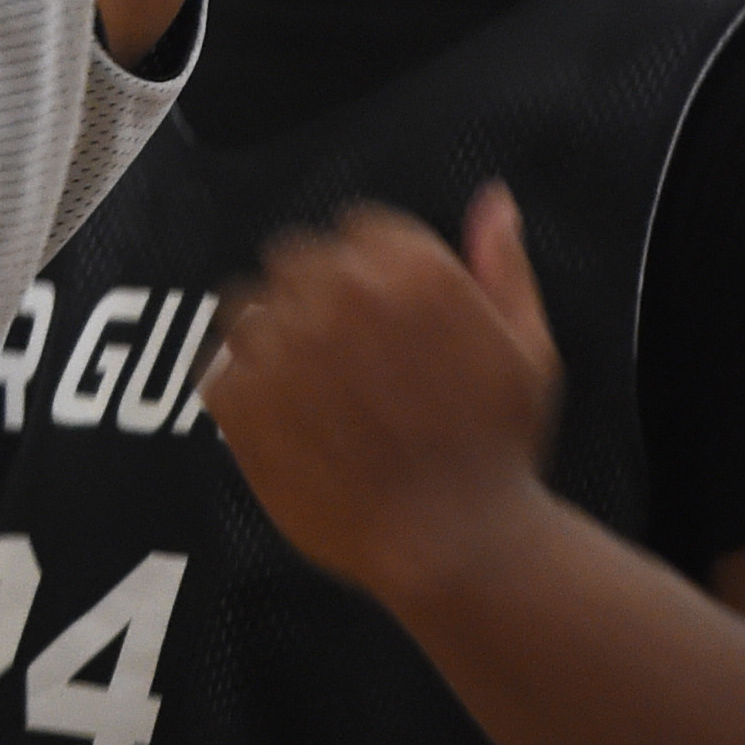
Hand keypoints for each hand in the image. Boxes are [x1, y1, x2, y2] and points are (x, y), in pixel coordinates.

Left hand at [200, 182, 561, 610]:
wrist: (452, 544)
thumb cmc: (497, 452)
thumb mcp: (527, 350)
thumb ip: (502, 266)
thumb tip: (493, 200)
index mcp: (411, 266)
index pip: (354, 228)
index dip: (364, 273)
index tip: (376, 319)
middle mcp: (341, 291)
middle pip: (295, 259)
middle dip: (314, 297)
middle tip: (342, 362)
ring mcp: (283, 342)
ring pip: (247, 307)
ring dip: (270, 337)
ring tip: (310, 395)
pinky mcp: (239, 397)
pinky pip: (216, 367)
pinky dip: (240, 391)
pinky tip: (284, 426)